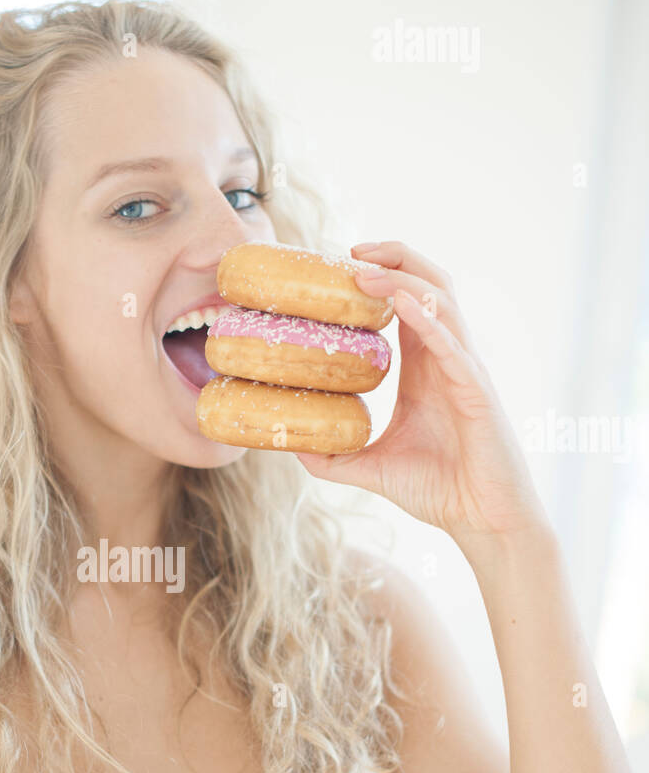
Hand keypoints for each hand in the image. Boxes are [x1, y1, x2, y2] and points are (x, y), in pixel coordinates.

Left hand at [294, 240, 550, 542]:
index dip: (378, 276)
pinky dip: (430, 320)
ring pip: (442, 303)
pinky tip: (404, 303)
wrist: (482, 522)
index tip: (338, 265)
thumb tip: (289, 446)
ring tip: (364, 271)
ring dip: (403, 280)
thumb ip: (333, 457)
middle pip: (428, 285)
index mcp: (425, 367)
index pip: (405, 303)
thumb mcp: (372, 468)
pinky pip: (455, 346)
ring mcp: (466, 372)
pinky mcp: (479, 393)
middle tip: (349, 250)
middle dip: (393, 259)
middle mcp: (447, 359)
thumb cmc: (439, 490)